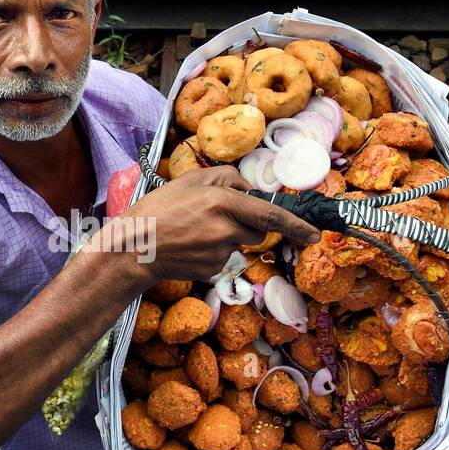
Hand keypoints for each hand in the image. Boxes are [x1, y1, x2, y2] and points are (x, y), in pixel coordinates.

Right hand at [113, 166, 320, 286]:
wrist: (133, 249)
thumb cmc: (157, 211)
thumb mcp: (189, 181)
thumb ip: (224, 179)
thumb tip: (249, 188)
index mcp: (221, 202)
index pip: (270, 213)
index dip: (296, 224)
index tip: (315, 233)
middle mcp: (225, 229)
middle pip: (258, 230)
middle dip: (249, 225)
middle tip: (217, 219)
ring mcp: (219, 253)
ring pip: (240, 244)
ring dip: (229, 237)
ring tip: (196, 232)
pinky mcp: (212, 270)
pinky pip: (224, 258)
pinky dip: (213, 252)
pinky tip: (190, 248)